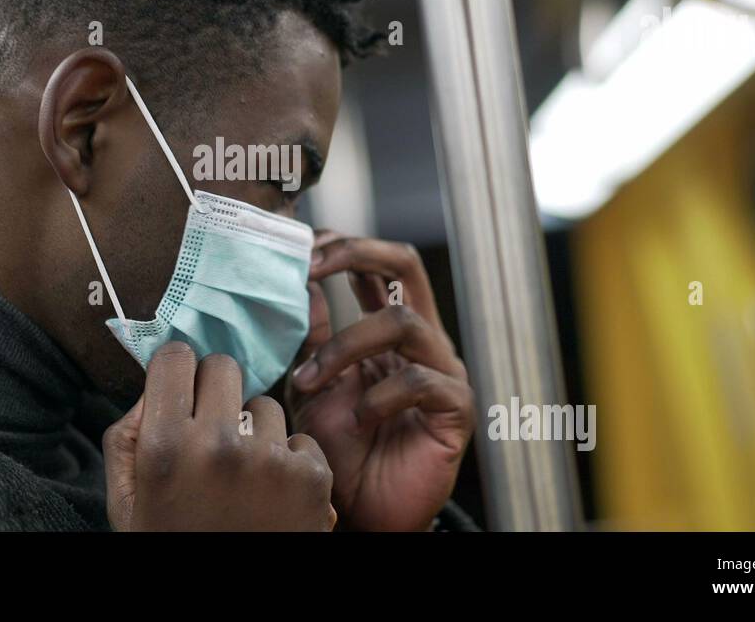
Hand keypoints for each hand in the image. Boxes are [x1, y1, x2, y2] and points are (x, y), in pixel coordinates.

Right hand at [104, 342, 337, 530]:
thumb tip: (154, 385)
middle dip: (215, 393)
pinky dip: (290, 462)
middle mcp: (218, 444)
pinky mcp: (312, 476)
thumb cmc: (172, 545)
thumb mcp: (127, 504)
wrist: (229, 613)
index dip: (176, 374)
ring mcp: (270, 459)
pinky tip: (273, 496)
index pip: (175, 357)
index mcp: (164, 447)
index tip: (179, 392)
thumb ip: (127, 437)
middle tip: (212, 430)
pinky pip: (301, 438)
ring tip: (243, 478)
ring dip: (255, 431)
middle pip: (223, 368)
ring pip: (264, 404)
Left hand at [287, 232, 474, 530]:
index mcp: (387, 329)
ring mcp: (442, 369)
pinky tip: (359, 421)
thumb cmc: (341, 449)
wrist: (362, 510)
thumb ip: (313, 337)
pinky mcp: (456, 408)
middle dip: (356, 253)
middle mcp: (420, 340)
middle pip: (405, 264)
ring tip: (314, 381)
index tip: (298, 250)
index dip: (341, 245)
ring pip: (402, 322)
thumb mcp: (313, 385)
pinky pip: (420, 381)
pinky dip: (378, 398)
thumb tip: (301, 283)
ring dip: (347, 346)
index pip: (375, 265)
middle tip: (311, 266)